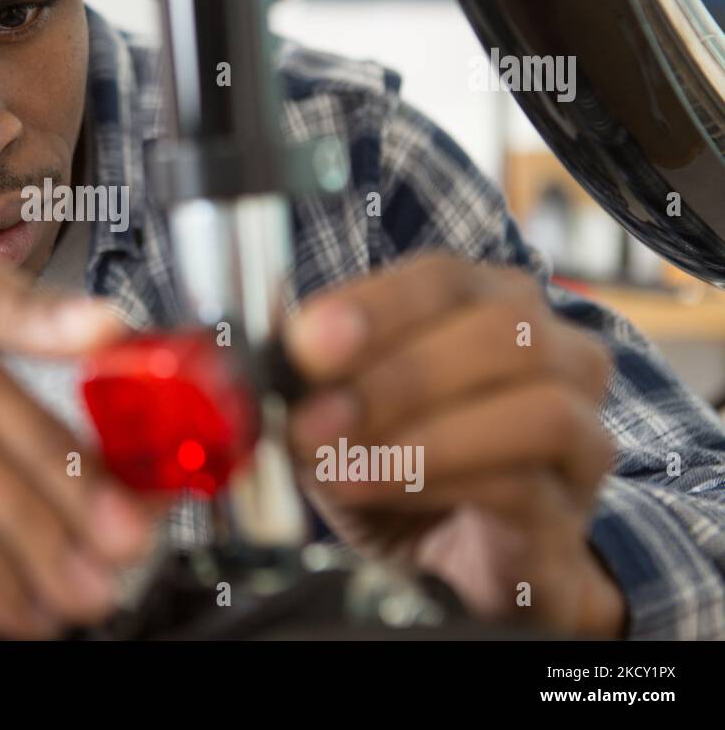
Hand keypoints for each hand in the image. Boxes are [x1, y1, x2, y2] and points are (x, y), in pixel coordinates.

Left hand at [281, 251, 624, 636]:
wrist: (445, 568)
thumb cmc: (396, 472)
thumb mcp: (335, 408)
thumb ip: (307, 366)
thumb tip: (264, 331)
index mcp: (494, 307)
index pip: (446, 277)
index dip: (375, 305)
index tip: (307, 342)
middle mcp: (556, 359)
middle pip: (505, 329)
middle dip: (396, 374)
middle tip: (313, 420)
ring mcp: (579, 439)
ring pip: (538, 409)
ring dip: (422, 435)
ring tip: (340, 465)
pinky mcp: (570, 517)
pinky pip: (523, 488)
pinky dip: (435, 484)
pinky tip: (374, 491)